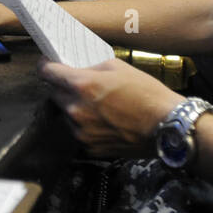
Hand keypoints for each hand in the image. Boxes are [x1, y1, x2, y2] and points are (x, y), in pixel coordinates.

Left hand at [37, 57, 178, 157]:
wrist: (166, 126)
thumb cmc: (147, 94)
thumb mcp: (119, 67)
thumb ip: (92, 66)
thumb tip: (78, 67)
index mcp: (82, 85)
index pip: (47, 73)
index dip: (46, 66)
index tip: (47, 64)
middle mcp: (76, 109)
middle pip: (54, 94)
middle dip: (62, 87)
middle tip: (79, 85)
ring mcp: (81, 131)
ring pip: (66, 114)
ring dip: (75, 107)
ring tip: (99, 105)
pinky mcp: (89, 147)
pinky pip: (79, 131)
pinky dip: (86, 125)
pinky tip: (104, 120)